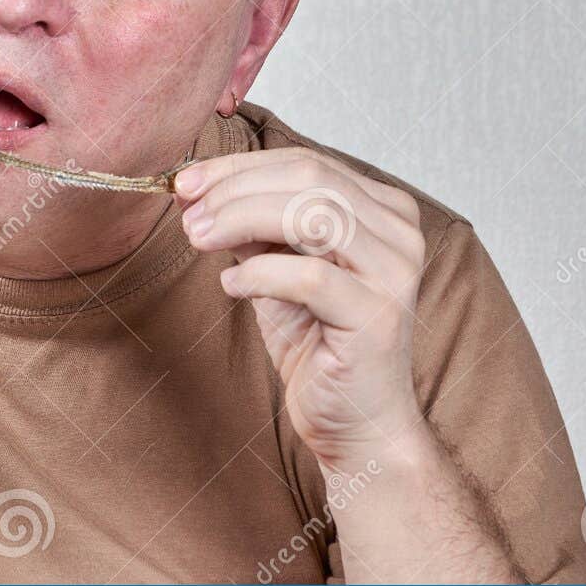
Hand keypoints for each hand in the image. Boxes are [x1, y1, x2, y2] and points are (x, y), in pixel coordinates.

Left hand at [173, 148, 428, 473]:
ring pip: (311, 215)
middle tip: (187, 212)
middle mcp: (399, 234)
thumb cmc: (318, 343)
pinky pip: (309, 276)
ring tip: (199, 239)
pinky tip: (231, 285)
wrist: (356, 423)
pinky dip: (258, 274)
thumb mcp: (276, 268)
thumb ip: (251, 226)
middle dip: (234, 189)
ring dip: (239, 220)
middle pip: (308, 178)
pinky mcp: (377, 316)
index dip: (238, 167)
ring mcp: (395, 274)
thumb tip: (196, 189)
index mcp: (382, 210)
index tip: (186, 182)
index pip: (305, 163)